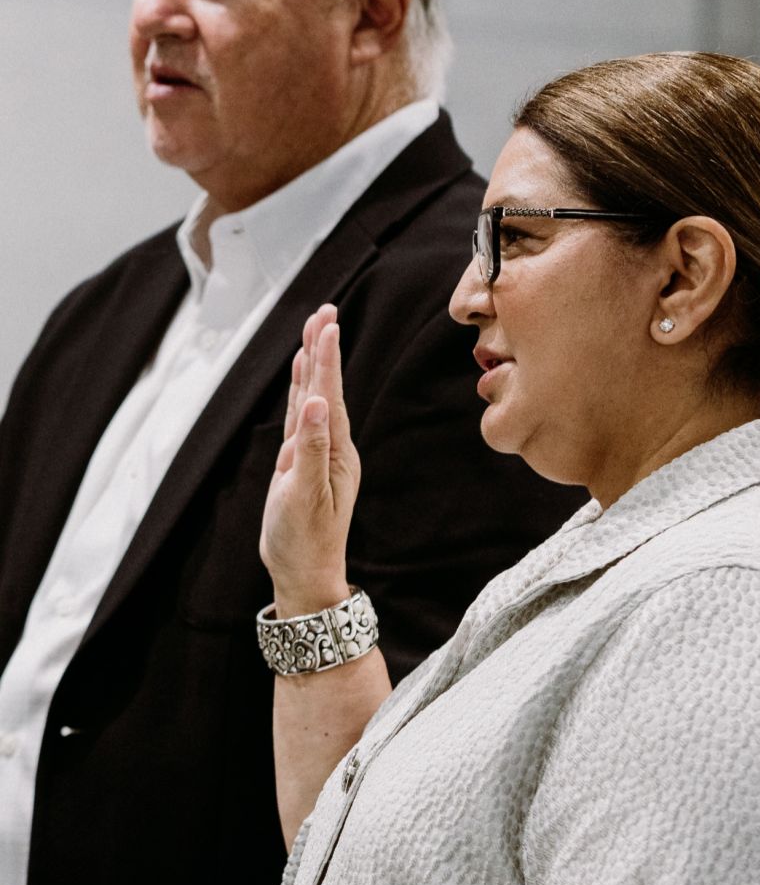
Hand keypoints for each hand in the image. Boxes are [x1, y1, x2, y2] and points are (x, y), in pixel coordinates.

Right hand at [260, 304, 360, 616]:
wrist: (304, 574)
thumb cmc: (302, 541)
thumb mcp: (304, 496)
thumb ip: (310, 450)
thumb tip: (314, 406)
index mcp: (334, 451)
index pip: (328, 395)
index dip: (326, 358)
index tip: (328, 323)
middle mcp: (330, 446)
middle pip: (324, 387)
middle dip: (323, 349)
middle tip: (324, 310)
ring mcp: (317, 452)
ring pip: (313, 398)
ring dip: (314, 364)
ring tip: (314, 330)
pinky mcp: (303, 462)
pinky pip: (302, 417)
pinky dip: (301, 393)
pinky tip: (301, 379)